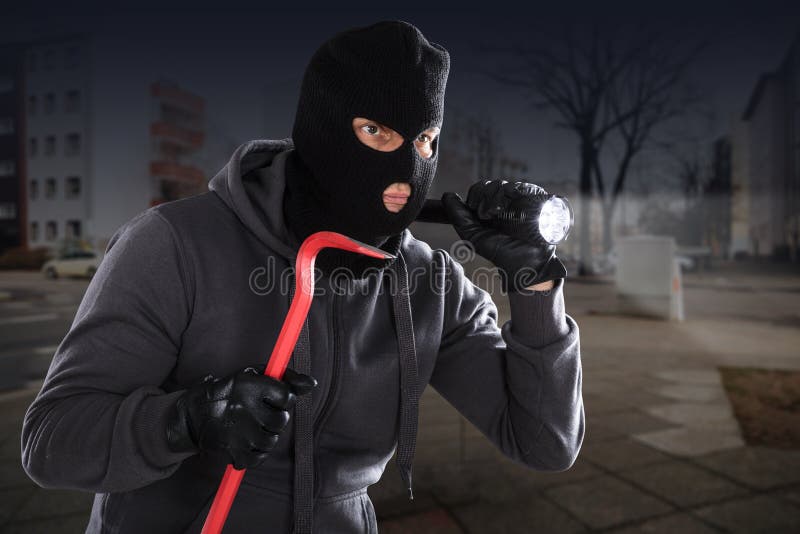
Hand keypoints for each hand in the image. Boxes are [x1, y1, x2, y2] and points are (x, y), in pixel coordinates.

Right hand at [166, 367, 316, 468]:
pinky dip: (256, 452)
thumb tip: (312, 384)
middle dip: (274, 419)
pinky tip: (245, 441)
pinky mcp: (233, 452)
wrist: (191, 417)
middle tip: (258, 414)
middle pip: (281, 421)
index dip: (282, 399)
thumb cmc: (229, 391)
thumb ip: (285, 378)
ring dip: (265, 436)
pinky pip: (260, 458)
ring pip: (272, 441)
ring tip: (249, 427)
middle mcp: (244, 407)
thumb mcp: (253, 374)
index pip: (287, 397)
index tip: (271, 399)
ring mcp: (238, 432)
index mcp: (249, 384)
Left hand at [441, 180, 566, 292]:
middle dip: (483, 196)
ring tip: (498, 213)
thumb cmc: (501, 252)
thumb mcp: (473, 235)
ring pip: (503, 185)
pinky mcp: (536, 200)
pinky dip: (514, 190)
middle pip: (489, 184)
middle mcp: (504, 203)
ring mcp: (520, 201)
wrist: (525, 263)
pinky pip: (523, 186)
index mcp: (490, 209)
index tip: (474, 210)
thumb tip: (447, 195)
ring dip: (495, 197)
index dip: (474, 195)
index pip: (478, 189)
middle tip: (486, 214)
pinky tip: (512, 200)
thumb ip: (458, 216)